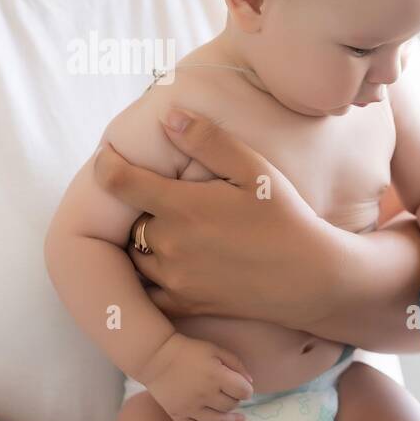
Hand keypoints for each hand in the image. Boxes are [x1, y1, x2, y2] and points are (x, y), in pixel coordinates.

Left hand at [93, 109, 344, 327]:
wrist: (312, 278)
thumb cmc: (287, 219)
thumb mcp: (255, 171)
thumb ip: (209, 141)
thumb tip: (169, 116)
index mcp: (182, 207)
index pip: (119, 182)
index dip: (107, 165)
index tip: (107, 158)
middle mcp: (170, 244)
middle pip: (131, 221)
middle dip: (140, 208)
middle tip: (160, 199)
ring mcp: (175, 277)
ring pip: (136, 256)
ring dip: (144, 242)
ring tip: (169, 231)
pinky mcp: (186, 303)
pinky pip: (148, 292)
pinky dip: (149, 279)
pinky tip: (171, 266)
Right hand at [139, 333, 252, 420]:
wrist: (156, 357)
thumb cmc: (189, 351)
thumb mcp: (216, 350)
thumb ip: (236, 365)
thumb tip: (250, 383)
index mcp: (216, 376)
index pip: (243, 391)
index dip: (247, 390)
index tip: (243, 387)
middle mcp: (205, 394)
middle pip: (230, 406)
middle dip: (236, 401)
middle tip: (233, 394)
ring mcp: (191, 407)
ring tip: (239, 419)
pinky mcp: (178, 415)